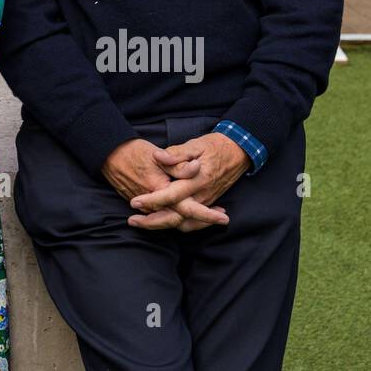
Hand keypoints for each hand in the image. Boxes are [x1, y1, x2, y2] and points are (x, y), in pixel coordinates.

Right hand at [102, 138, 227, 232]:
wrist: (109, 155)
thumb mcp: (157, 154)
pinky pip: (164, 216)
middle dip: (203, 222)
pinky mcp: (144, 204)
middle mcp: (154, 203)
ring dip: (193, 219)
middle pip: (182, 221)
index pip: (187, 208)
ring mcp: (147, 206)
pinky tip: (189, 208)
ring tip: (211, 214)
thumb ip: (178, 163)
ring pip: (173, 221)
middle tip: (222, 218)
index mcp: (160, 190)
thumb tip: (196, 168)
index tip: (224, 217)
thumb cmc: (134, 152)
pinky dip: (179, 215)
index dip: (207, 214)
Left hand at [125, 134, 250, 230]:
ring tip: (142, 223)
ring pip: (184, 223)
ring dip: (163, 225)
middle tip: (132, 220)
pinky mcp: (208, 203)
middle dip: (153, 222)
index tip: (134, 202)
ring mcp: (206, 202)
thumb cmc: (214, 146)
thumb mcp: (195, 145)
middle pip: (176, 217)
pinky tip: (163, 222)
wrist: (238, 152)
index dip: (152, 200)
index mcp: (197, 180)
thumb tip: (157, 157)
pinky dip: (178, 225)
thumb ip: (176, 153)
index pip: (171, 195)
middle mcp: (202, 196)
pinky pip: (193, 222)